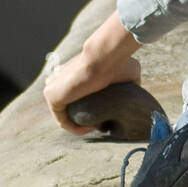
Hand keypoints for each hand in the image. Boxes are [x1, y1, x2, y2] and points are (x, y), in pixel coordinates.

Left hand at [44, 11, 141, 134]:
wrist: (104, 58)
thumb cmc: (117, 62)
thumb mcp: (129, 72)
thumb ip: (129, 83)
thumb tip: (136, 94)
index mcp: (70, 73)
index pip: (74, 95)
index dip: (90, 108)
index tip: (105, 115)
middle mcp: (58, 80)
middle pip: (68, 106)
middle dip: (85, 117)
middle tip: (102, 123)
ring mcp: (52, 88)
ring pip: (66, 115)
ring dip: (82, 124)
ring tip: (99, 126)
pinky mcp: (51, 97)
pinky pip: (62, 120)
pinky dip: (76, 128)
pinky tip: (93, 127)